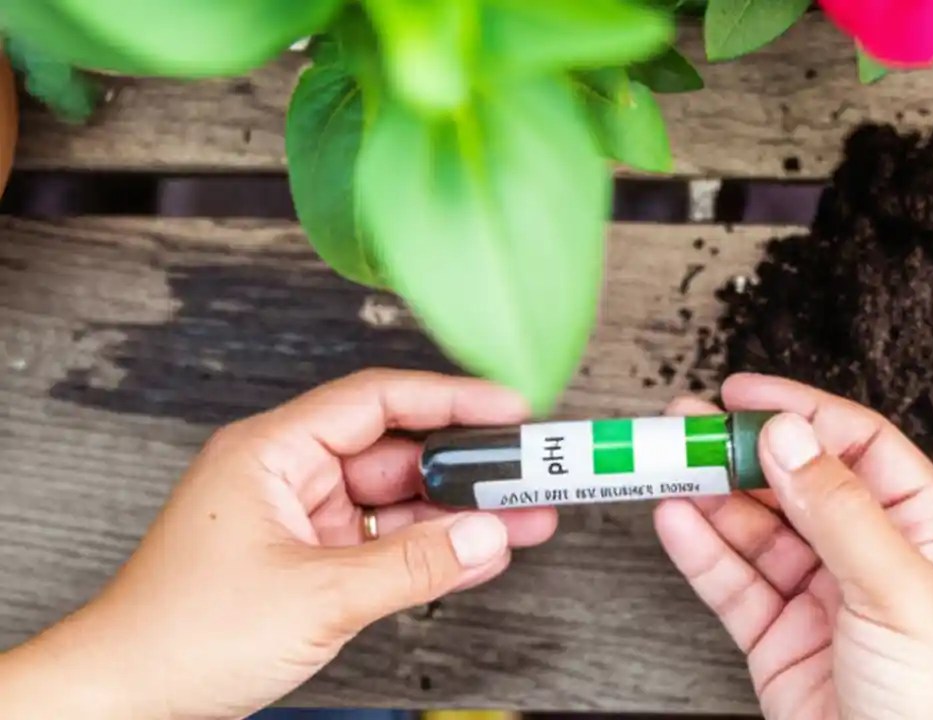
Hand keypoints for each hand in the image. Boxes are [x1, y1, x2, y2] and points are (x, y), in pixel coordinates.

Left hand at [0, 370, 556, 719]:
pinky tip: (478, 554)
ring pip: (396, 504)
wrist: (125, 699)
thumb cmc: (177, 634)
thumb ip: (412, 565)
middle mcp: (288, 478)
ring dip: (457, 515)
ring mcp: (301, 523)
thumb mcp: (316, 595)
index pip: (376, 402)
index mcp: (272, 452)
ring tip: (523, 516)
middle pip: (397, 454)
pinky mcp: (310, 564)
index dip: (449, 399)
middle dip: (466, 467)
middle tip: (527, 470)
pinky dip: (428, 553)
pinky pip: (384, 546)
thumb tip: (483, 537)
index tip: (506, 407)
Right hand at [656, 374, 932, 719]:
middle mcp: (871, 560)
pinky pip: (735, 585)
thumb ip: (840, 511)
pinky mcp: (780, 641)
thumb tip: (792, 438)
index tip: (745, 396)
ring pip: (757, 532)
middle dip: (741, 454)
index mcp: (925, 534)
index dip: (801, 415)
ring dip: (712, 498)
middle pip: (796, 484)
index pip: (859, 448)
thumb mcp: (900, 593)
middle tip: (689, 428)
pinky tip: (677, 522)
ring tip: (669, 468)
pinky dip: (702, 553)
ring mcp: (822, 601)